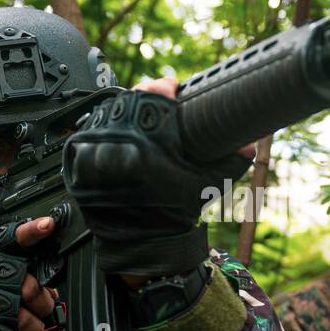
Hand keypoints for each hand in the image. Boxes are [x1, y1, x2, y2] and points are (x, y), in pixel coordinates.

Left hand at [63, 78, 253, 276]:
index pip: (153, 96)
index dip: (163, 86)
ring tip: (139, 116)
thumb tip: (250, 145)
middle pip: (128, 99)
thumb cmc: (174, 214)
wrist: (143, 244)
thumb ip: (230, 162)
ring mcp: (95, 149)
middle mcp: (118, 140)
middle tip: (159, 97)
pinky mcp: (80, 161)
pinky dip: (105, 127)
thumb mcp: (205, 185)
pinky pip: (90, 131)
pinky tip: (118, 131)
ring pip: (108, 112)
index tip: (171, 86)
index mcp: (150, 140)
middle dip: (145, 93)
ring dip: (124, 109)